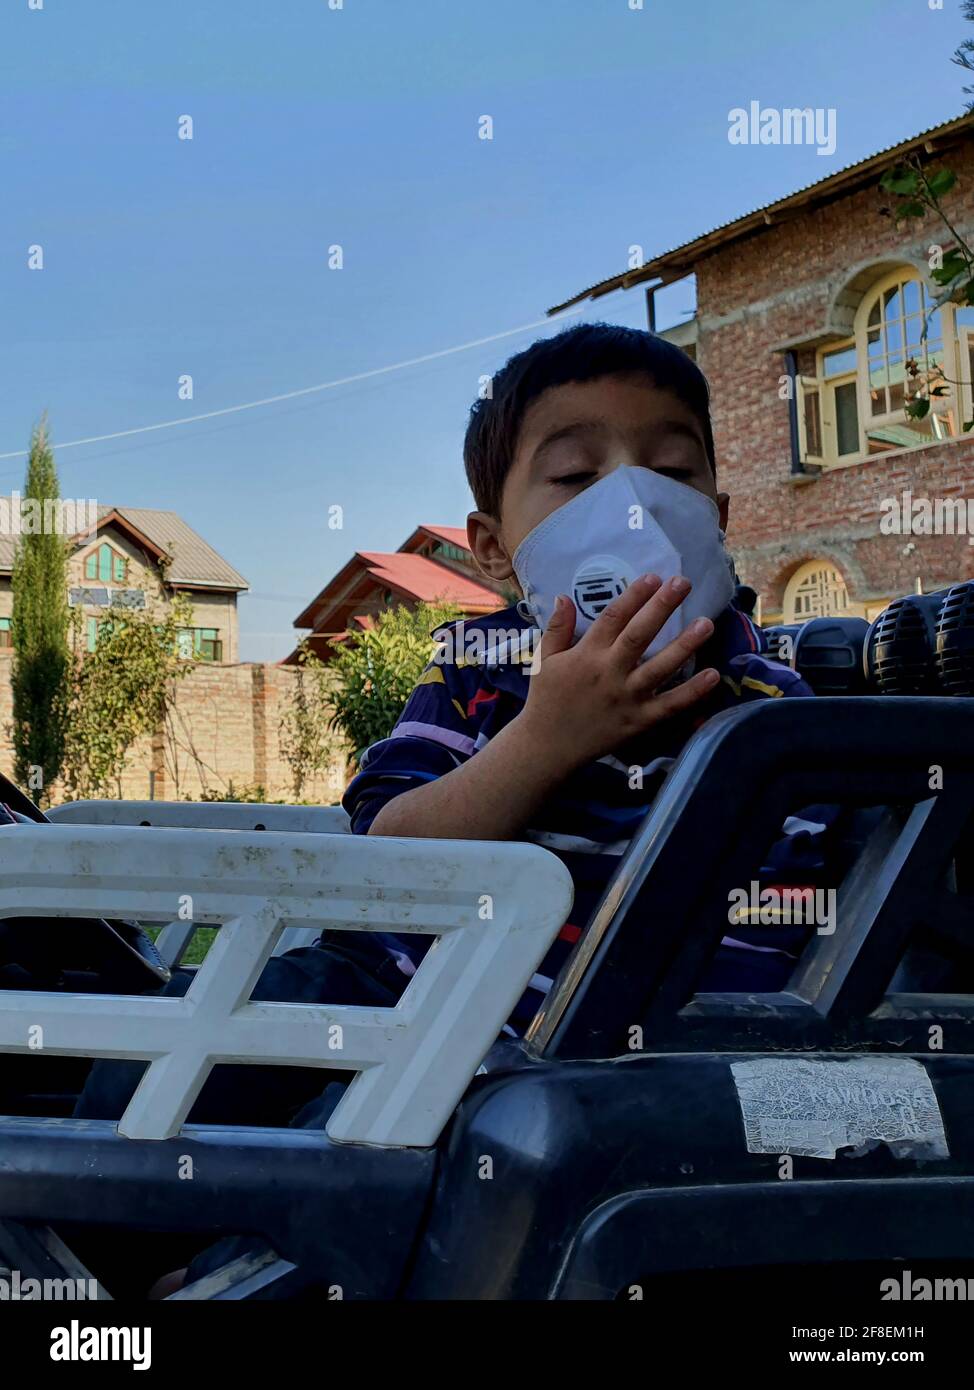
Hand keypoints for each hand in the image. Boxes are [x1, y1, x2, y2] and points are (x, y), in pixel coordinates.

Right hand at [518, 573, 719, 771]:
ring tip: (706, 623)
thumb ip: (556, 628)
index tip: (653, 577)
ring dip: (684, 645)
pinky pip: (670, 705)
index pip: (613, 618)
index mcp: (586, 654)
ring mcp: (627, 697)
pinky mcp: (639, 720)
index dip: (634, 596)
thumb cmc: (546, 699)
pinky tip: (713, 675)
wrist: (547, 746)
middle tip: (682, 583)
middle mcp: (610, 672)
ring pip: (660, 667)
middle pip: (640, 634)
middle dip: (662, 607)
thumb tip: (564, 597)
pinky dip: (692, 692)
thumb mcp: (543, 660)